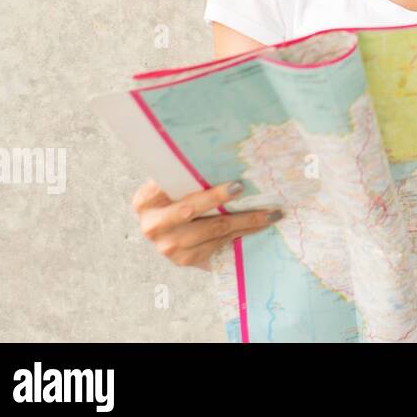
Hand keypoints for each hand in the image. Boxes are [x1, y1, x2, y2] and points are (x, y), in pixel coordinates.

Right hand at [133, 179, 280, 269]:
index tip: (233, 183)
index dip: (200, 185)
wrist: (167, 230)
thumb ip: (186, 174)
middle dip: (221, 199)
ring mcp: (169, 247)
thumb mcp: (172, 184)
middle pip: (191, 209)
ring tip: (271, 212)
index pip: (173, 188)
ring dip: (246, 220)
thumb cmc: (176, 197)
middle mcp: (153, 226)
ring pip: (214, 229)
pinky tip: (261, 225)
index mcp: (145, 201)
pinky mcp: (186, 260)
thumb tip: (222, 156)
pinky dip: (243, 233)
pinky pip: (220, 243)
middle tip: (247, 189)